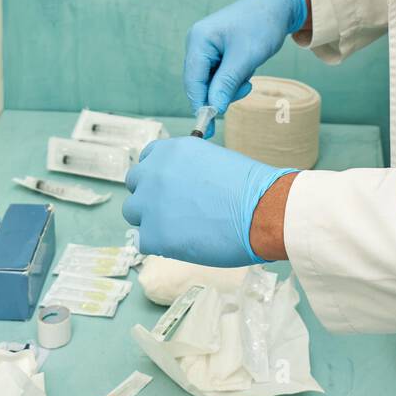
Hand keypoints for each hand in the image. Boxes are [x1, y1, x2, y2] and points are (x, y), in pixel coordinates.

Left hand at [121, 135, 297, 266]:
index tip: (167, 184)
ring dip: (150, 219)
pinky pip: (142, 240)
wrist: (262, 210)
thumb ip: (190, 169)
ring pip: (133, 212)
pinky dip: (157, 244)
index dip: (157, 173)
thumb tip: (183, 185)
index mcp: (172, 150)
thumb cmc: (250, 187)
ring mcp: (150, 203)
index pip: (148, 158)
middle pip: (135, 183)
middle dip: (149, 194)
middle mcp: (155, 172)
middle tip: (172, 208)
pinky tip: (179, 244)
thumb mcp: (215, 160)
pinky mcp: (154, 234)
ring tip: (177, 228)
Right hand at [183, 0, 306, 115]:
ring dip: (230, 84)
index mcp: (199, 40)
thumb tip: (213, 109)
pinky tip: (247, 66)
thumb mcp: (246, 57)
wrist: (278, 6)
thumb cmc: (261, 25)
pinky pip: (220, 74)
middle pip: (200, 82)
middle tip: (246, 88)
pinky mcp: (217, 50)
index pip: (193, 80)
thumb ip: (226, 83)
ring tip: (249, 71)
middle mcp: (198, 43)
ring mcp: (206, 47)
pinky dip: (234, 77)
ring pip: (212, 80)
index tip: (207, 127)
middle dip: (221, 92)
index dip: (200, 104)